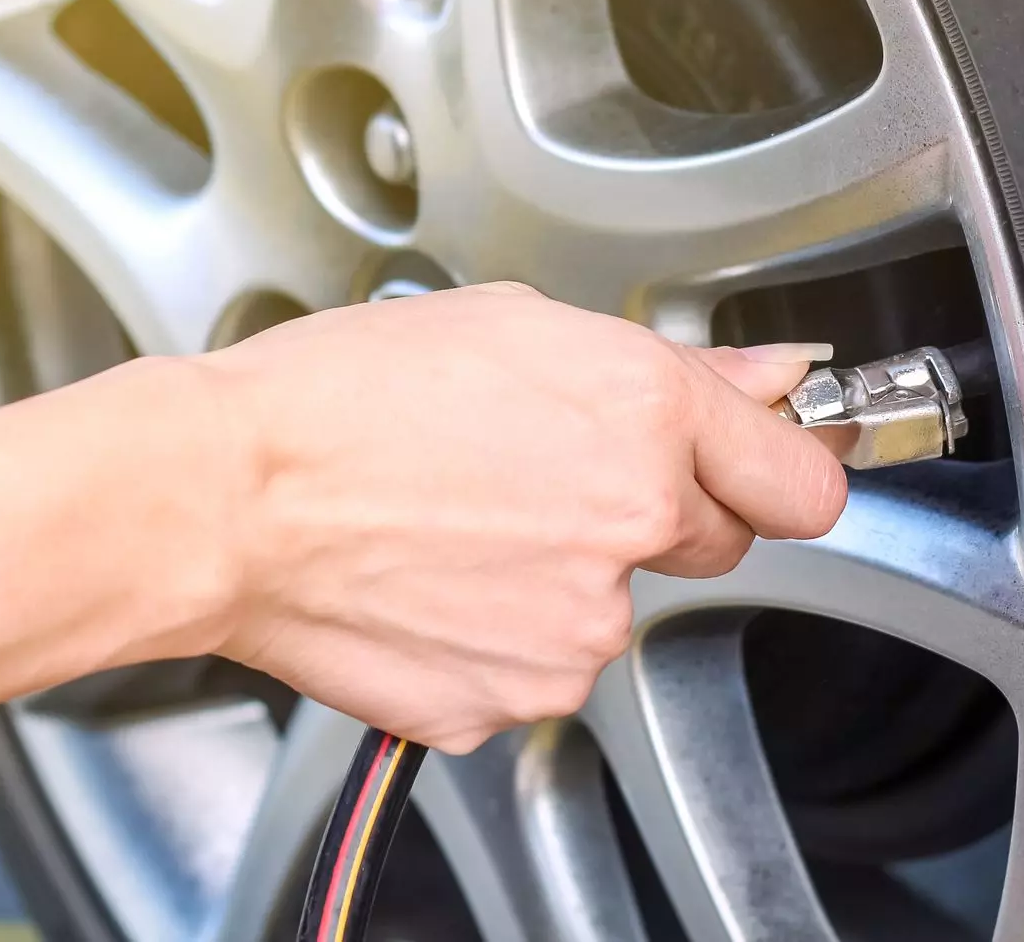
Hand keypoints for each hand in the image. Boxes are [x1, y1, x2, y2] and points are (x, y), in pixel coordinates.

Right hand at [199, 282, 845, 752]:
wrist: (223, 501)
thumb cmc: (337, 398)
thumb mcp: (514, 326)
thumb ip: (669, 369)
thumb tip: (764, 384)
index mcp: (643, 420)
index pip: (800, 482)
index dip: (781, 469)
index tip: (768, 467)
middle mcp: (628, 529)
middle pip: (709, 542)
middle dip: (655, 510)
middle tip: (549, 471)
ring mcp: (575, 629)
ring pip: (610, 605)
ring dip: (563, 573)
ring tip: (457, 518)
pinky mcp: (514, 697)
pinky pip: (538, 663)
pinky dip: (499, 630)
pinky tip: (431, 573)